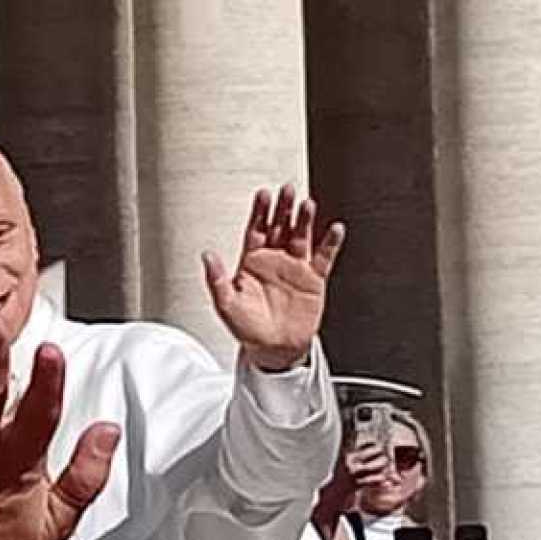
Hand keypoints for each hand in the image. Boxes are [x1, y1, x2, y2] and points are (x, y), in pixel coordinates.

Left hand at [200, 184, 344, 371]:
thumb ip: (217, 280)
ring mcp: (295, 267)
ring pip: (300, 237)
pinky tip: (334, 229)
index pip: (257, 229)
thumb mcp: (226, 305)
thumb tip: (207, 256)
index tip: (264, 195)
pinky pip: (324, 258)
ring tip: (307, 204)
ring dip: (304, 220)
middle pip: (280, 227)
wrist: (273, 349)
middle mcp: (274, 259)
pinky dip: (330, 243)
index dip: (260, 212)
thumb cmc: (248, 328)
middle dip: (283, 209)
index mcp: (252, 261)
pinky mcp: (314, 280)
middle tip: (287, 190)